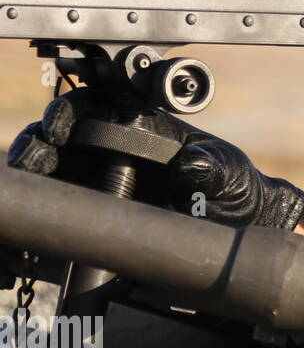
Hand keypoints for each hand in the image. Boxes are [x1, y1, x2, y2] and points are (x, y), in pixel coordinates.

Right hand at [7, 88, 303, 230]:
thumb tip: (192, 165)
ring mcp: (91, 191)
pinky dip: (28, 230)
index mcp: (135, 131)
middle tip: (37, 162)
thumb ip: (214, 165)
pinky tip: (24, 238)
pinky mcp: (84, 228)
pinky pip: (46, 226)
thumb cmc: (232, 191)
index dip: (66, 113)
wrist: (235, 235)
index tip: (60, 128)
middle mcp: (106, 157)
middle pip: (52, 143)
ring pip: (40, 182)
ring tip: (29, 192)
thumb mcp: (231, 173)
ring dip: (27, 183)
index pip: (88, 109)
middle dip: (35, 149)